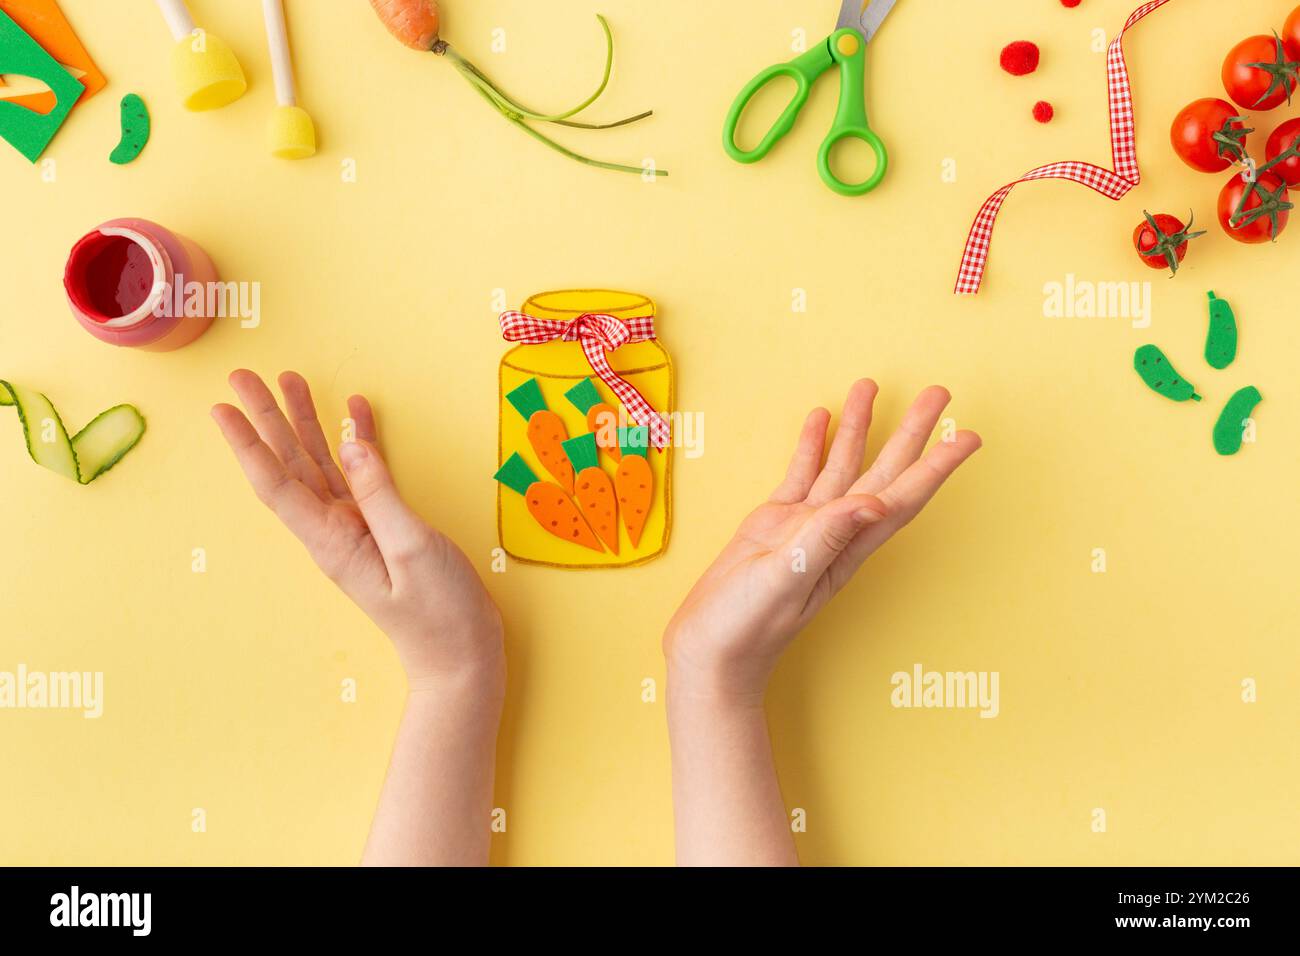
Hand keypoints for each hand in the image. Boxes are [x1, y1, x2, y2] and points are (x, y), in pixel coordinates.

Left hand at [211, 370, 503, 687]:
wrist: (460, 657)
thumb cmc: (438, 612)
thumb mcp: (411, 548)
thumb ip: (379, 494)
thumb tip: (350, 442)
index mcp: (331, 540)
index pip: (276, 483)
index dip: (248, 444)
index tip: (223, 408)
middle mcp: (334, 532)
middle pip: (290, 466)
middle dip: (266, 420)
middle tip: (244, 377)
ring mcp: (357, 531)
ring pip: (321, 466)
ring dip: (304, 424)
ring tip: (292, 381)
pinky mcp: (382, 530)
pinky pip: (360, 478)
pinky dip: (357, 443)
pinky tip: (356, 413)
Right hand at [665, 379, 980, 701]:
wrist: (710, 653)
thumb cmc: (745, 628)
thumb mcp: (785, 579)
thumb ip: (824, 539)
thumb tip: (874, 503)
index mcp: (846, 548)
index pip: (902, 498)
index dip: (937, 466)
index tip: (968, 436)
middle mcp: (834, 534)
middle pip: (883, 473)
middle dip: (911, 433)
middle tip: (938, 394)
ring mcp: (805, 528)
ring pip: (842, 466)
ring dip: (860, 428)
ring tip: (870, 386)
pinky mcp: (773, 525)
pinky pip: (802, 475)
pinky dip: (812, 446)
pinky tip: (819, 419)